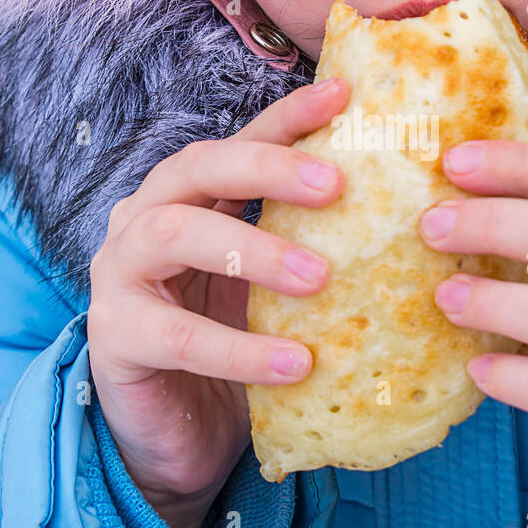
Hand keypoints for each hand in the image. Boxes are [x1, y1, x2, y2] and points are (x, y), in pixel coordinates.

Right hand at [87, 77, 349, 527]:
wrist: (179, 431)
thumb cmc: (236, 342)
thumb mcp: (278, 285)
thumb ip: (315, 241)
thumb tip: (413, 212)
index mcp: (187, 196)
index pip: (240, 140)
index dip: (288, 117)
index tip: (346, 96)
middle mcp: (144, 219)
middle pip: (197, 168)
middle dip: (268, 167)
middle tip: (336, 186)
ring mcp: (118, 275)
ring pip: (174, 235)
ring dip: (253, 251)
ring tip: (321, 278)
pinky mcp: (114, 338)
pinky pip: (178, 337)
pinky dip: (240, 350)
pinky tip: (297, 363)